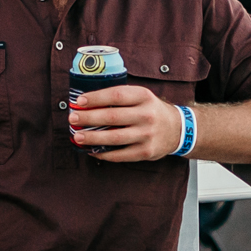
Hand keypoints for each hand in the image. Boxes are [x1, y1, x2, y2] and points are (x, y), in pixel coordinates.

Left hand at [69, 85, 183, 161]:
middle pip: (112, 117)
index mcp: (144, 97)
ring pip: (114, 138)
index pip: (116, 95)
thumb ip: (118, 97)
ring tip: (77, 136)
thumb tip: (85, 103)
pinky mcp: (146, 152)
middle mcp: (147, 115)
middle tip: (73, 119)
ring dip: (92, 138)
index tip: (80, 101)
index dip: (96, 98)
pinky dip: (103, 153)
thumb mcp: (140, 97)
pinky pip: (120, 155)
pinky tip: (92, 150)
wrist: (178, 129)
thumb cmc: (150, 110)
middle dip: (89, 118)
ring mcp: (147, 135)